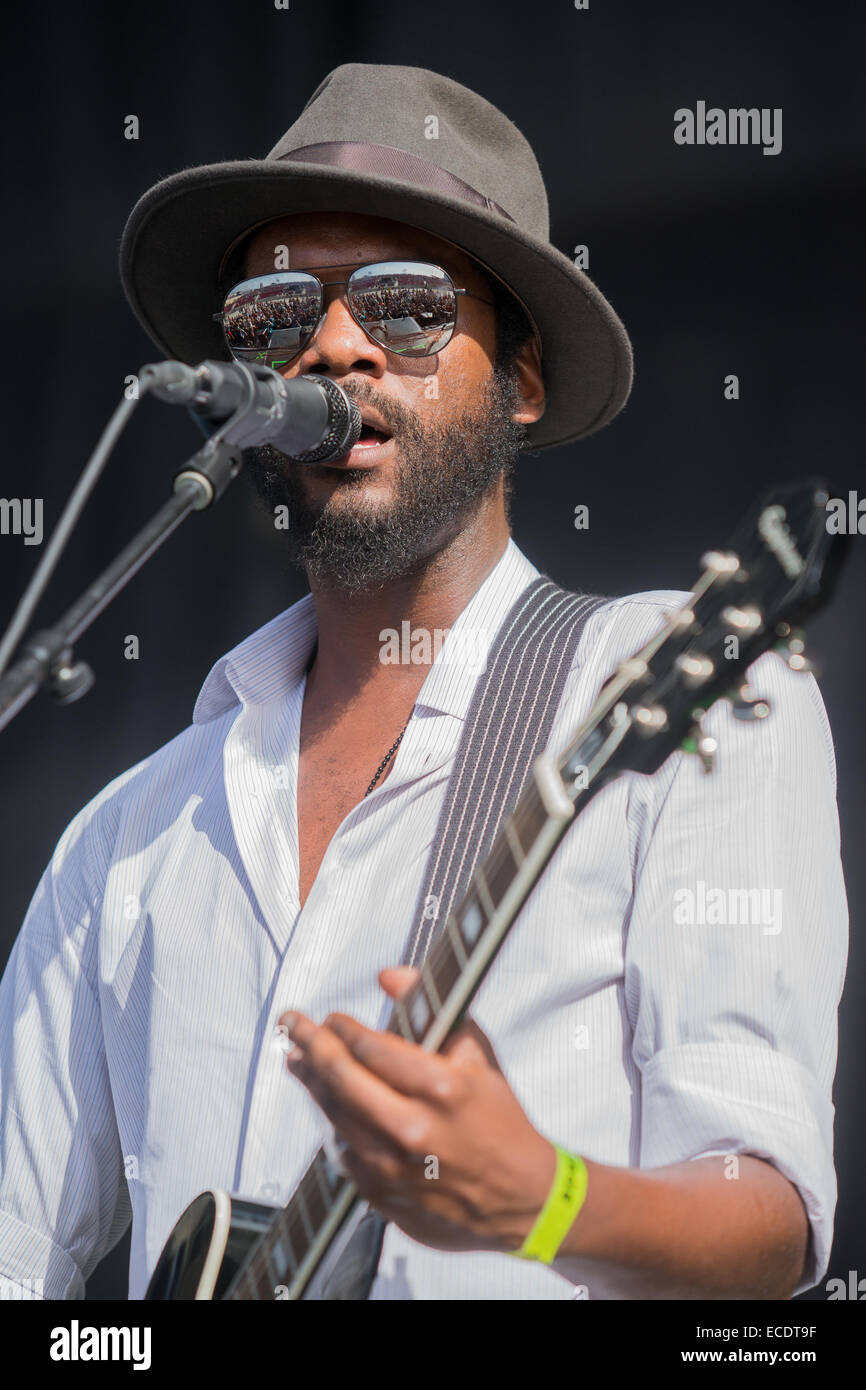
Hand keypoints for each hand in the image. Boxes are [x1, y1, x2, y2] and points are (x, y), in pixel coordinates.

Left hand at [278, 968, 555, 1253]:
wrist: (520, 1199)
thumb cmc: (501, 1121)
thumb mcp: (479, 1054)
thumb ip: (434, 1010)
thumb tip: (390, 976)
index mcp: (441, 1090)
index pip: (371, 1047)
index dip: (342, 1027)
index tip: (332, 1016)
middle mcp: (413, 1130)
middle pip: (341, 1078)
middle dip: (308, 1042)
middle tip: (291, 1022)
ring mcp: (393, 1168)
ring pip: (334, 1115)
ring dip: (310, 1082)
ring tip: (297, 1058)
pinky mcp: (382, 1195)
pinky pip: (341, 1151)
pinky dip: (330, 1121)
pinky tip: (325, 1102)